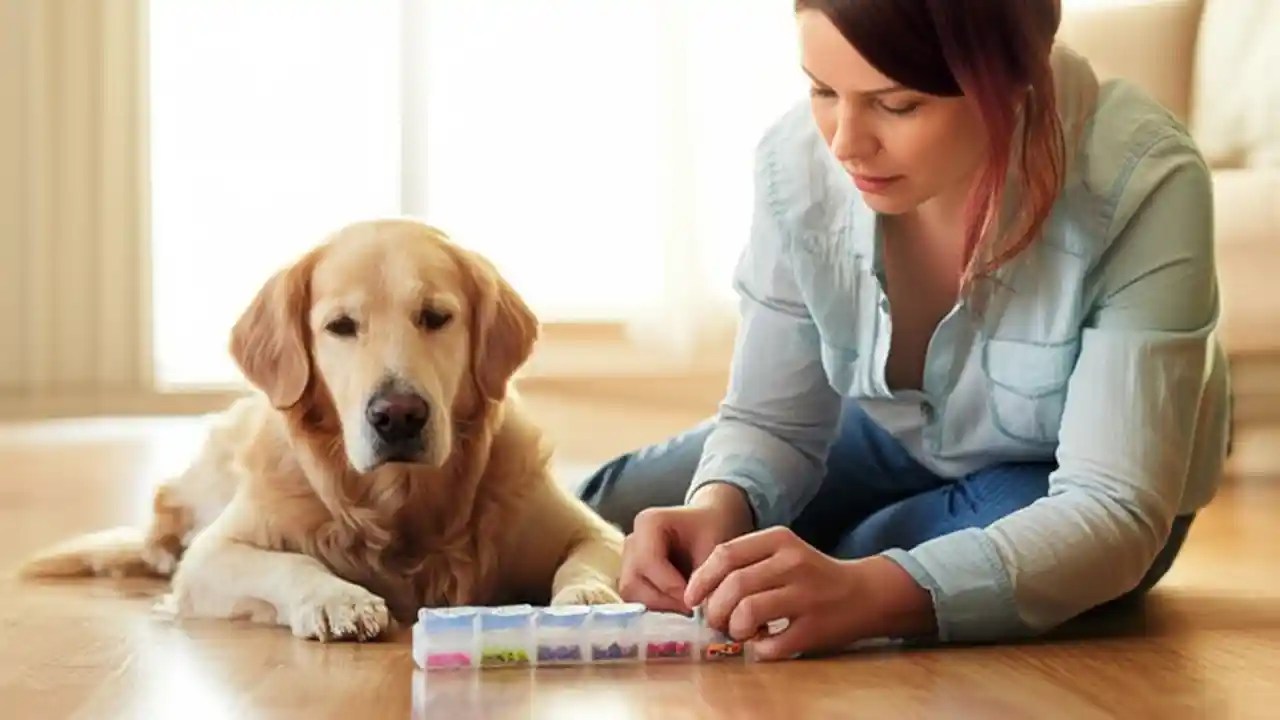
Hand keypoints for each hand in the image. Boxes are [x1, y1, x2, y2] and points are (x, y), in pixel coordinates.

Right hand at [619, 483, 754, 612]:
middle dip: (663, 601)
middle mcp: (632, 541)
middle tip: (691, 610)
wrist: (712, 525)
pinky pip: (637, 599)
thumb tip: (697, 610)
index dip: (670, 586)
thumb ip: (704, 578)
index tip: (695, 601)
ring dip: (659, 607)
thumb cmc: (714, 531)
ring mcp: (628, 560)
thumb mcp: (715, 550)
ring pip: (631, 595)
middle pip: (633, 583)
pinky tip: (680, 607)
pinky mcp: (632, 576)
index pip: (648, 562)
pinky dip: (658, 607)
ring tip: (687, 609)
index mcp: (648, 523)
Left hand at [684, 526, 935, 660]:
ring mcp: (806, 595)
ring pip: (747, 612)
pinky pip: (770, 644)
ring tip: (739, 632)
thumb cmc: (811, 574)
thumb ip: (745, 561)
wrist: (865, 593)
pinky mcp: (815, 628)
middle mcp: (793, 563)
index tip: (691, 598)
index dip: (700, 579)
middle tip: (716, 621)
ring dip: (733, 629)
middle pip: (733, 585)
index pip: (725, 554)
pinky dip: (758, 649)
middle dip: (714, 609)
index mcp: (780, 539)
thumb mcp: (782, 551)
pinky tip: (764, 644)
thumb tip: (700, 590)